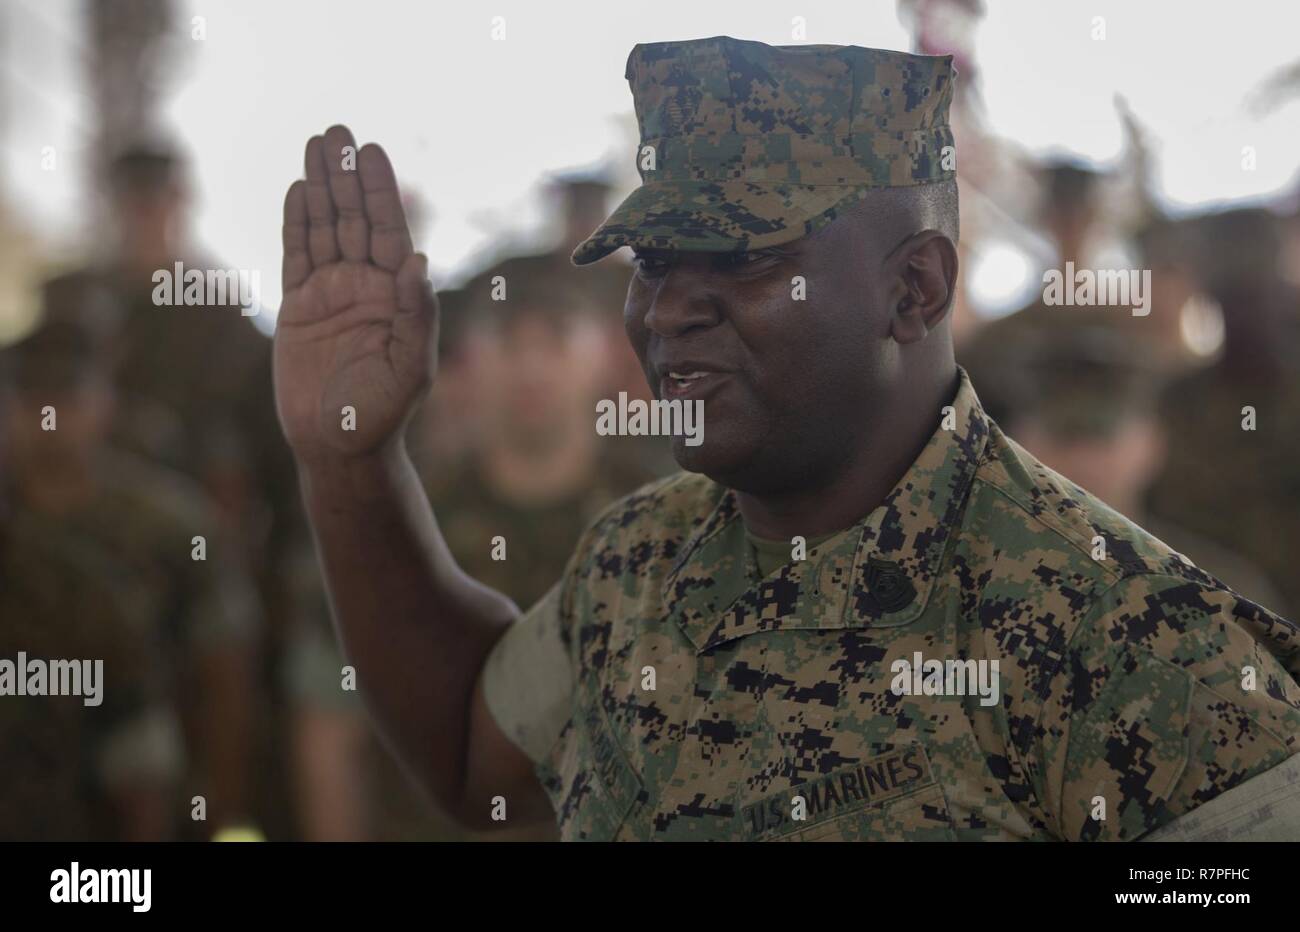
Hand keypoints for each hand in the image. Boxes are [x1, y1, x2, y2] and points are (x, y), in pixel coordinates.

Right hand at [274, 124, 436, 462]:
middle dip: (346, 175)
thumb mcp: (412, 365)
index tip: (373, 149)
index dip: (380, 190)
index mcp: (396, 295)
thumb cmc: (384, 412)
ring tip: (314, 145)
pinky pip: (295, 256)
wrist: (338, 446)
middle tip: (338, 130)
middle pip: (353, 219)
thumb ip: (417, 312)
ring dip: (319, 188)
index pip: (388, 231)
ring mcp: (331, 294)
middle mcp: (365, 287)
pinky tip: (295, 190)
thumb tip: (419, 258)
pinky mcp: (298, 309)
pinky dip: (295, 224)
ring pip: (323, 230)